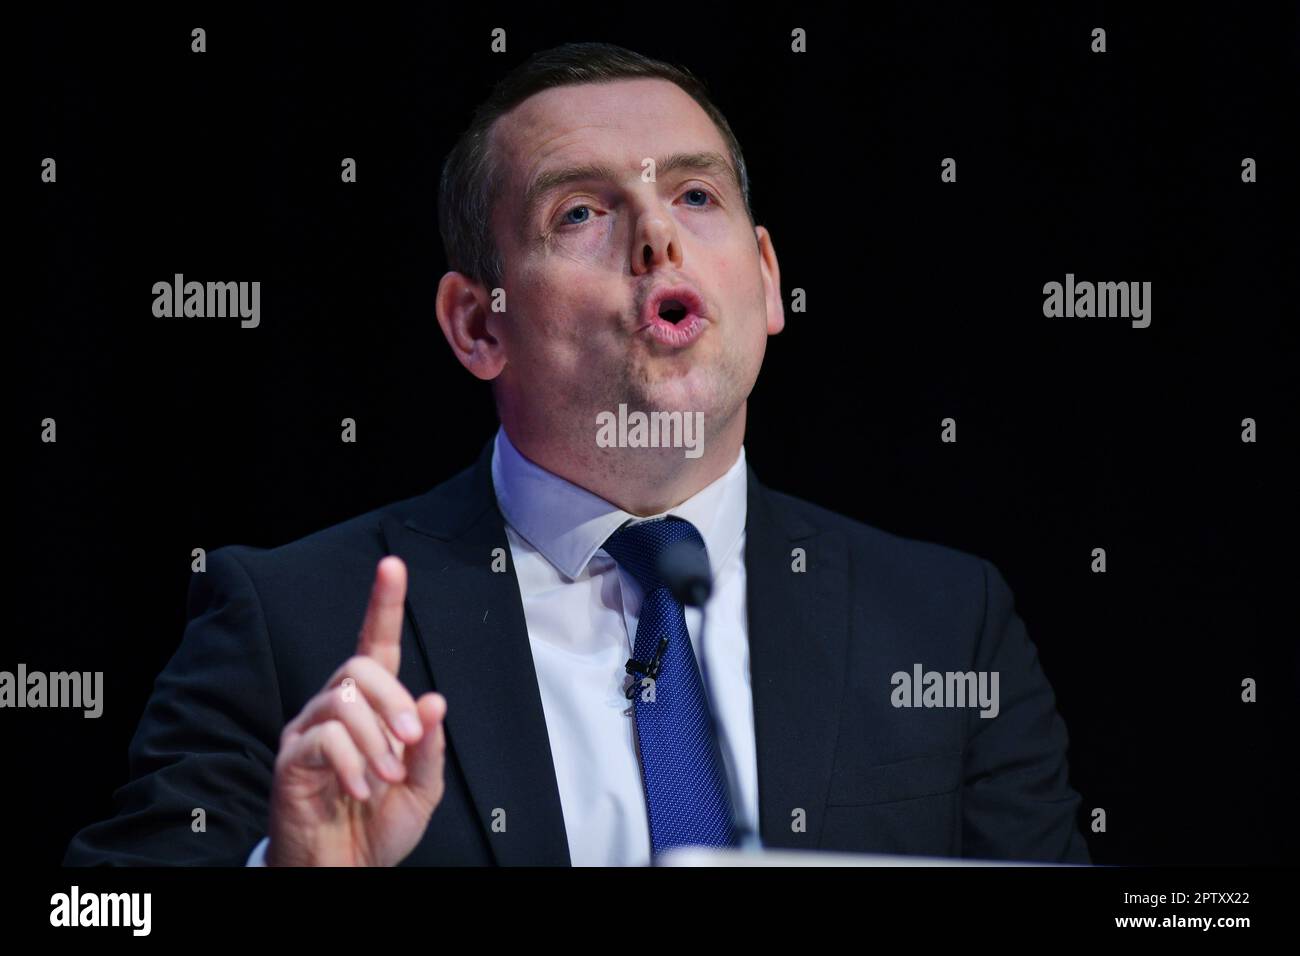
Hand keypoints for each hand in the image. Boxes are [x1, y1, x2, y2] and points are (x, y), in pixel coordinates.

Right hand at [266, 556, 446, 865]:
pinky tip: (360, 789)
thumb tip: (434, 701)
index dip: (383, 604)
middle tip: (409, 741)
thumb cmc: (377, 827)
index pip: (375, 644)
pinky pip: (322, 739)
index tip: (392, 566)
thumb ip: (429, 745)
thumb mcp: (422, 786)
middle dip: (393, 700)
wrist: (344, 871)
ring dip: (375, 738)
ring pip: (341, 699)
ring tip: (387, 777)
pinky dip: (352, 763)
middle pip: (358, 666)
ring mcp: (309, 732)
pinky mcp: (291, 760)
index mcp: (371, 708)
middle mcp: (335, 709)